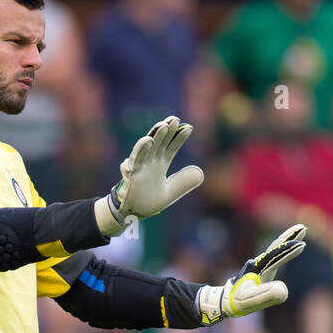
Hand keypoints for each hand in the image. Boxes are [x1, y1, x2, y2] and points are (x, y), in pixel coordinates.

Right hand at [95, 115, 202, 234]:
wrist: (135, 213)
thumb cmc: (150, 201)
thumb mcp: (172, 191)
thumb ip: (184, 182)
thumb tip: (200, 173)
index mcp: (161, 164)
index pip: (172, 147)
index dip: (179, 138)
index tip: (189, 127)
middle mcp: (151, 162)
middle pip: (160, 142)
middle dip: (167, 131)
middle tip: (175, 119)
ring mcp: (141, 166)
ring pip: (148, 147)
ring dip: (155, 136)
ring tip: (163, 125)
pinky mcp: (132, 172)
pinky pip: (136, 159)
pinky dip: (141, 149)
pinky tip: (147, 140)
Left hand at [196, 224, 307, 323]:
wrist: (224, 300)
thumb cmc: (237, 301)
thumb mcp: (248, 301)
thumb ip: (265, 295)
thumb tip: (284, 290)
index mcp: (257, 269)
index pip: (275, 257)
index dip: (288, 251)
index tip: (301, 245)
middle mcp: (258, 263)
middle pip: (275, 247)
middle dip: (289, 237)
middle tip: (302, 227)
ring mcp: (259, 265)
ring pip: (275, 249)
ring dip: (287, 240)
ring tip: (300, 231)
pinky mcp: (260, 268)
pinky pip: (274, 255)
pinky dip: (283, 249)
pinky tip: (287, 249)